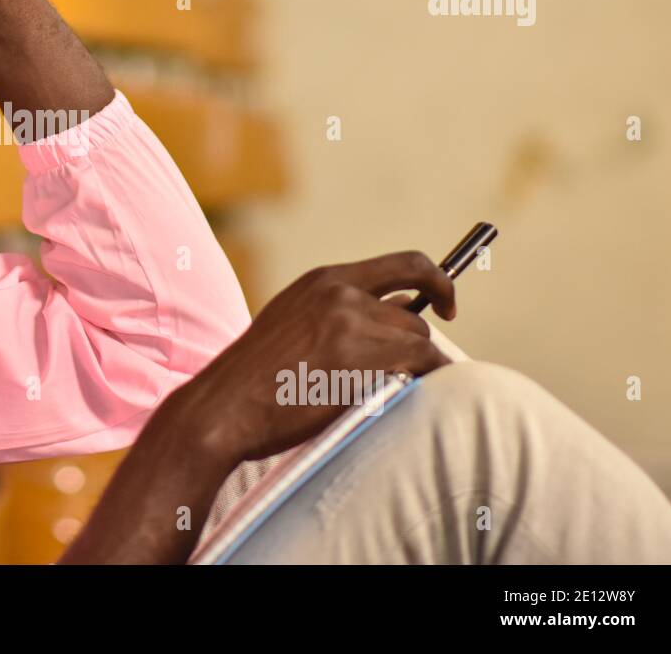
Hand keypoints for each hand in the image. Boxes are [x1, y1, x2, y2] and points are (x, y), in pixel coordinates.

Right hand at [166, 251, 455, 466]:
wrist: (224, 406)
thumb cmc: (256, 377)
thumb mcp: (292, 321)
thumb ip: (338, 311)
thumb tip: (401, 317)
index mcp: (324, 280)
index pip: (406, 264)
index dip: (438, 282)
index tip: (447, 306)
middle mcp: (341, 294)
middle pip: (415, 319)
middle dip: (412, 350)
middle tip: (391, 377)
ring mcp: (352, 325)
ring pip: (418, 345)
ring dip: (411, 371)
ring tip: (371, 392)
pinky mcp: (362, 360)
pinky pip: (421, 369)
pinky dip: (420, 384)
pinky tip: (385, 399)